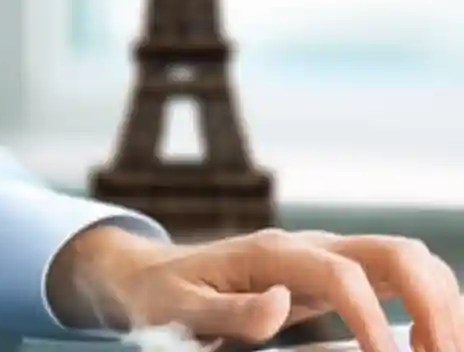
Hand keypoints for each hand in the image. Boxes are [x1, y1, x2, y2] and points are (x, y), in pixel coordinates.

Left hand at [49, 225, 463, 351]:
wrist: (154, 273)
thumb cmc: (163, 294)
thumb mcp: (178, 309)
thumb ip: (227, 311)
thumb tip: (279, 305)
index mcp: (272, 253)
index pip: (342, 273)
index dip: (371, 319)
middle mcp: (308, 247)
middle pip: (395, 253)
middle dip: (434, 303)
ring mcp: (326, 257)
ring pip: (407, 260)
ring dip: (440, 303)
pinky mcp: (335, 276)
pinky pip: (397, 279)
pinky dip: (428, 305)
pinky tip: (431, 343)